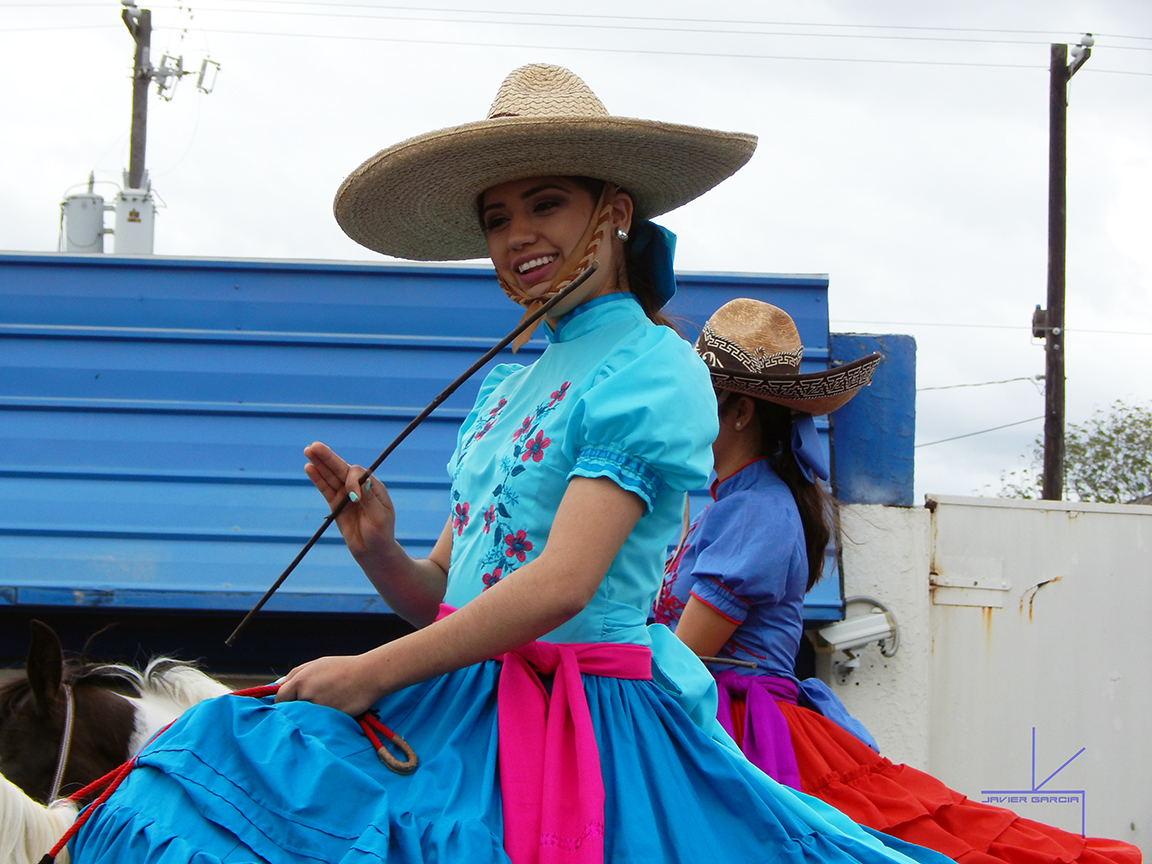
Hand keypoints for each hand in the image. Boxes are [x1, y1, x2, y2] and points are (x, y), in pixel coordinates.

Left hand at [274, 653, 385, 715]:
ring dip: (311, 715)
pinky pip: (319, 722)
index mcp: (300, 680)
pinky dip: (324, 719)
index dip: (283, 703)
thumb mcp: (317, 665)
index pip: (279, 698)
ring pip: (305, 717)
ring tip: (326, 706)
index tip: (289, 705)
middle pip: (290, 710)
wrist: (369, 675)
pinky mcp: (329, 718)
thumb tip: (279, 687)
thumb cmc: (343, 668)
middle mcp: (305, 694)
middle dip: (296, 710)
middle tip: (308, 708)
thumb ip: (296, 675)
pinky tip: (335, 710)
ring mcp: (317, 706)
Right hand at [303, 442, 398, 574]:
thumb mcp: (379, 517)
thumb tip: (364, 480)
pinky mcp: (336, 504)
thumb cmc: (381, 534)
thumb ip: (370, 499)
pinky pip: (325, 489)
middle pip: (341, 468)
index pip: (358, 474)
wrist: (372, 551)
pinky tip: (309, 468)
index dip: (352, 481)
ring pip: (331, 476)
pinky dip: (317, 479)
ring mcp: (346, 495)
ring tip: (308, 450)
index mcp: (373, 486)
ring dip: (320, 464)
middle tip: (314, 446)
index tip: (354, 498)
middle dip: (328, 457)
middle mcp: (359, 487)